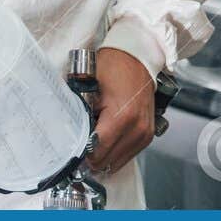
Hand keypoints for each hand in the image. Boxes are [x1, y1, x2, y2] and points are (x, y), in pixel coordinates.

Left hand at [86, 47, 157, 175]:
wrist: (137, 57)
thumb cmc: (114, 67)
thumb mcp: (89, 89)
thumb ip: (81, 116)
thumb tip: (72, 138)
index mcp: (122, 118)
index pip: (97, 154)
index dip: (82, 153)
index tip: (74, 147)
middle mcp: (137, 129)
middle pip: (106, 162)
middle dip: (92, 155)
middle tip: (83, 141)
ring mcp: (144, 133)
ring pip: (117, 162)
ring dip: (104, 154)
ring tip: (97, 136)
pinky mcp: (148, 134)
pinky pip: (128, 154)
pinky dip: (115, 150)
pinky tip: (109, 136)